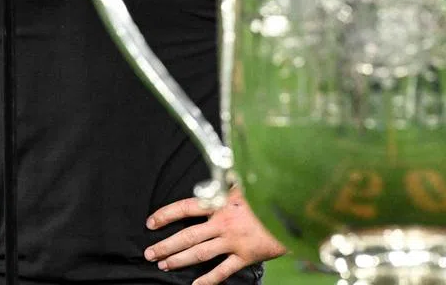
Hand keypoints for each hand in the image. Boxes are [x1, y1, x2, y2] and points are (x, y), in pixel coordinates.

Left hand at [145, 187, 286, 284]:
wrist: (294, 209)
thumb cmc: (271, 193)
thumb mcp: (247, 181)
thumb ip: (229, 182)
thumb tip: (219, 171)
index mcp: (221, 202)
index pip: (186, 208)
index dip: (166, 215)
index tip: (152, 222)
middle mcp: (223, 223)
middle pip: (187, 235)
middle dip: (166, 245)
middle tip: (150, 252)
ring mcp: (233, 241)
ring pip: (199, 253)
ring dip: (179, 260)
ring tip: (164, 265)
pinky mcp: (246, 256)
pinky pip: (222, 271)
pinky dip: (208, 280)